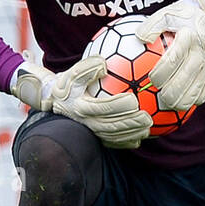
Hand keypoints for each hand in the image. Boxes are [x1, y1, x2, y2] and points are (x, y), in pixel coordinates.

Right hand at [11, 56, 151, 148]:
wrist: (56, 103)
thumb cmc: (69, 84)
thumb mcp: (73, 73)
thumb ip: (87, 67)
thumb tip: (104, 63)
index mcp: (81, 106)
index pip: (102, 107)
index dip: (118, 105)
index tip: (134, 99)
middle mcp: (86, 122)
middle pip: (111, 125)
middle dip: (130, 123)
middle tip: (147, 118)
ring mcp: (91, 132)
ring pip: (114, 137)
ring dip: (132, 133)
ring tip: (148, 128)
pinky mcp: (95, 138)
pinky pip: (112, 143)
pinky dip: (127, 141)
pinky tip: (140, 137)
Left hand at [135, 0, 204, 110]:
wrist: (203, 18)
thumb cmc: (178, 19)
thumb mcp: (163, 15)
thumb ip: (150, 26)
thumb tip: (139, 38)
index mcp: (189, 37)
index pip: (173, 60)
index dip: (160, 74)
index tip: (149, 80)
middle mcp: (202, 52)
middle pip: (183, 81)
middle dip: (166, 94)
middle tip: (154, 97)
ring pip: (193, 93)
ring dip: (177, 103)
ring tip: (164, 106)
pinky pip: (202, 95)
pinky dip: (190, 102)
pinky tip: (177, 105)